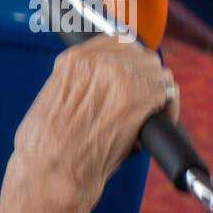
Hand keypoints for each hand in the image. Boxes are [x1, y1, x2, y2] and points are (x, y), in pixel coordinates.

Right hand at [10, 33, 178, 212]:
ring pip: (157, 72)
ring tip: (151, 114)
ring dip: (157, 92)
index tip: (132, 72)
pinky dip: (167, 109)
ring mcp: (123, 77)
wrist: (52, 172)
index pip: (114, 40)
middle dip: (144, 76)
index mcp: (74, 61)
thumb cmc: (45, 148)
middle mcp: (99, 62)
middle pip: (140, 55)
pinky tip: (157, 123)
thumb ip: (74, 84)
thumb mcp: (49, 102)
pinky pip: (167, 93)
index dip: (128, 58)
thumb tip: (94, 88)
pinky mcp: (142, 98)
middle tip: (143, 100)